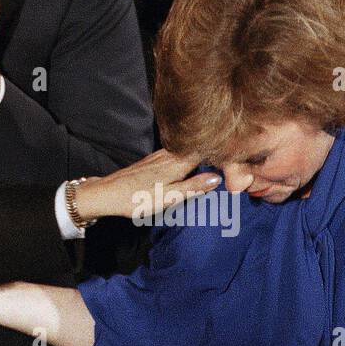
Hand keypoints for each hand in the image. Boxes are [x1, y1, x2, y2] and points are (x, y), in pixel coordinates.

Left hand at [75, 148, 221, 221]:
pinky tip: (189, 161)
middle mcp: (169, 154)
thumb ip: (193, 186)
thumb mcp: (169, 197)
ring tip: (215, 156)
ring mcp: (159, 156)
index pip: (204, 148)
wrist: (107, 194)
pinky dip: (186, 156)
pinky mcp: (151, 161)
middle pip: (196, 147)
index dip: (220, 148)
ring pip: (185, 150)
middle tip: (231, 154)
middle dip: (211, 149)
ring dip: (199, 152)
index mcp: (177, 162)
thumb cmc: (138, 198)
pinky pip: (175, 154)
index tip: (237, 150)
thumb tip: (217, 177)